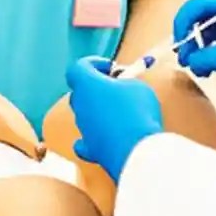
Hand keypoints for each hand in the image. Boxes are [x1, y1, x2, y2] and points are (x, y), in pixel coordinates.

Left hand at [64, 56, 163, 182]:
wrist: (136, 151)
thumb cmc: (136, 113)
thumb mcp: (137, 86)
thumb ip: (126, 82)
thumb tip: (123, 85)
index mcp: (87, 85)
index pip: (78, 68)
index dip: (93, 64)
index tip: (110, 68)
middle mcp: (80, 106)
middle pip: (81, 91)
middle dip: (98, 87)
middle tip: (119, 88)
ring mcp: (82, 128)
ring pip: (85, 114)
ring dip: (100, 110)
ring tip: (124, 112)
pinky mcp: (90, 149)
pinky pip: (86, 140)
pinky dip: (95, 135)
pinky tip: (107, 135)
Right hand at [173, 0, 215, 77]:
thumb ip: (210, 59)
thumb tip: (189, 62)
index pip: (197, 4)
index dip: (183, 21)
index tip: (179, 41)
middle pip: (195, 17)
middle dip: (187, 39)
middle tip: (183, 59)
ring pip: (199, 31)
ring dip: (194, 50)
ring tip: (197, 69)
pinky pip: (206, 40)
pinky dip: (203, 54)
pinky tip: (206, 69)